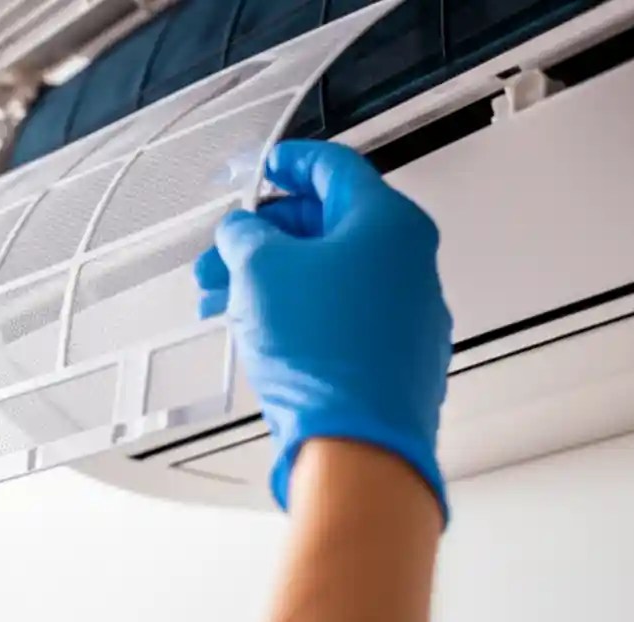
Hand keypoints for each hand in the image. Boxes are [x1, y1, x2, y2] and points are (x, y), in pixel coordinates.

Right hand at [194, 140, 451, 520]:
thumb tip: (242, 231)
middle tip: (223, 253)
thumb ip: (245, 235)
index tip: (267, 166)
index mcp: (389, 224)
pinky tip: (258, 331)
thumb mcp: (260, 270)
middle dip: (265, 238)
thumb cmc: (322, 353)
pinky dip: (299, 314)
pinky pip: (342, 318)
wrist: (356, 445)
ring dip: (273, 281)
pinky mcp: (397, 359)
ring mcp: (409, 315)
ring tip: (222, 301)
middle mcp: (410, 264)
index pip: (336, 169)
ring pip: (330, 278)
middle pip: (329, 228)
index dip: (290, 163)